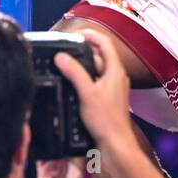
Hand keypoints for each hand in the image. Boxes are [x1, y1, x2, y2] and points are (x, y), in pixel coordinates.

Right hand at [53, 31, 140, 177]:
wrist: (115, 144)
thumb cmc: (106, 120)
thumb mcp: (87, 92)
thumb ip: (74, 73)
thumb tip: (61, 56)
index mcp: (115, 71)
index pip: (105, 43)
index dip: (91, 35)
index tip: (77, 33)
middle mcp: (116, 77)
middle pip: (99, 56)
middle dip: (82, 53)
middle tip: (65, 52)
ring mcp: (113, 88)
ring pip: (96, 71)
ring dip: (82, 67)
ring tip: (65, 68)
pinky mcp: (107, 99)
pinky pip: (95, 83)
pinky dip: (84, 80)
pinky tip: (72, 87)